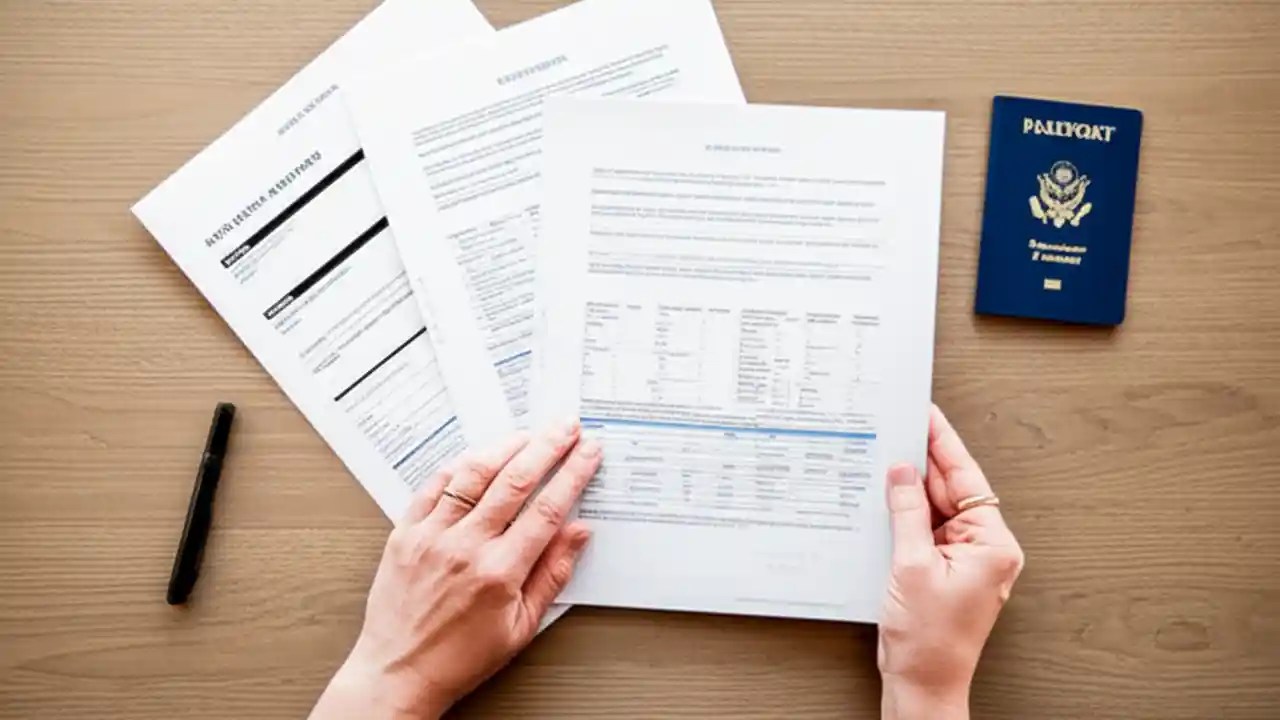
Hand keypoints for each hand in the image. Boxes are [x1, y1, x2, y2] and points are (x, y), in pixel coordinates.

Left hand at [310, 419, 599, 719]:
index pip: (547, 509)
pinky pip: (434, 486)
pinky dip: (459, 465)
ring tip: (527, 433)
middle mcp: (465, 547)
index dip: (573, 474)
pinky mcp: (405, 534)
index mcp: (499, 573)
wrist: (398, 673)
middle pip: (515, 480)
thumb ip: (552, 574)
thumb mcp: (521, 627)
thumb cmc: (459, 658)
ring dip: (505, 446)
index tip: (588, 454)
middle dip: (547, 447)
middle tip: (566, 428)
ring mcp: (431, 536)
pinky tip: (477, 456)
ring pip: (474, 473)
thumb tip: (577, 534)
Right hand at [879, 405, 1024, 719]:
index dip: (943, 443)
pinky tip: (884, 500)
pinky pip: (926, 529)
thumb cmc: (928, 639)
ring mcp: (965, 559)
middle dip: (922, 462)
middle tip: (894, 429)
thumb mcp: (911, 565)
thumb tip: (901, 472)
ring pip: (936, 508)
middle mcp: (985, 548)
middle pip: (952, 490)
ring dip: (910, 490)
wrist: (923, 683)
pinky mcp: (945, 569)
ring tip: (883, 460)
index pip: (966, 478)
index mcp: (992, 544)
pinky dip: (906, 515)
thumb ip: (906, 512)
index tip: (926, 414)